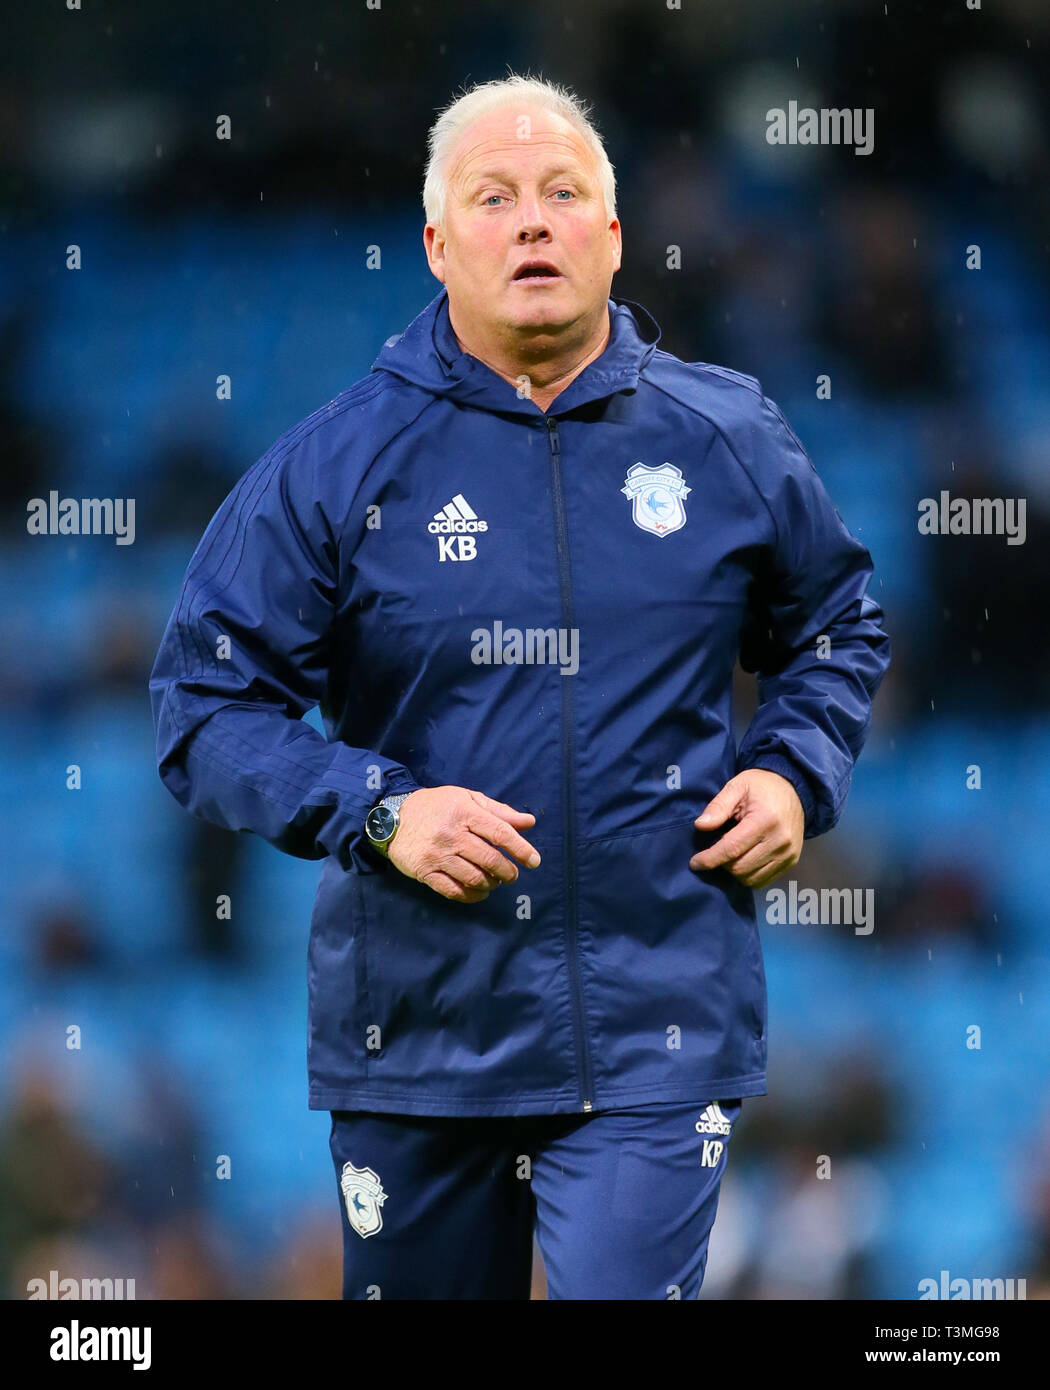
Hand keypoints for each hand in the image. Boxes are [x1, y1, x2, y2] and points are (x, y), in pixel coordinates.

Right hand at [387, 786, 540, 902]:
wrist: (391, 818)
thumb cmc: (436, 806)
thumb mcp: (466, 798)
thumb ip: (498, 811)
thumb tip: (529, 822)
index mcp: (464, 812)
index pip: (500, 833)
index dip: (521, 849)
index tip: (534, 861)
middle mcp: (451, 835)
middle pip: (489, 859)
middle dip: (507, 871)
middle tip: (512, 875)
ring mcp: (437, 855)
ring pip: (474, 878)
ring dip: (491, 884)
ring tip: (495, 881)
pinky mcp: (425, 872)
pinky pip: (453, 891)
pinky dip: (471, 896)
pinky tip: (479, 892)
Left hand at [690, 769, 803, 888]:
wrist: (794, 789)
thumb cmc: (761, 787)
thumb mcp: (737, 786)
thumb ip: (718, 806)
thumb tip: (700, 825)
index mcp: (765, 819)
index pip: (731, 848)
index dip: (710, 859)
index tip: (695, 863)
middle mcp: (780, 840)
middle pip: (740, 867)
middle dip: (721, 863)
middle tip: (715, 851)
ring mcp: (788, 853)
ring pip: (751, 878)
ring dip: (734, 871)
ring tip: (730, 855)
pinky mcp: (791, 861)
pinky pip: (764, 881)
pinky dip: (748, 876)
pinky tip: (743, 861)